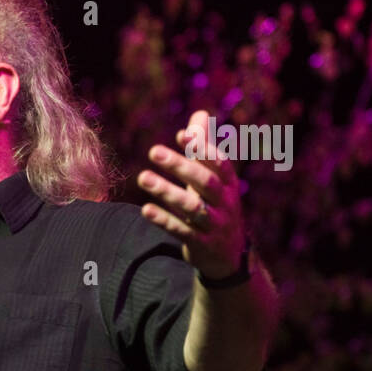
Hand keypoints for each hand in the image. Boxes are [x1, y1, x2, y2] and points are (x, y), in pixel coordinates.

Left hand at [137, 108, 246, 278]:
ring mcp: (215, 225)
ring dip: (167, 191)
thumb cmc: (217, 207)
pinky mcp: (202, 244)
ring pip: (192, 207)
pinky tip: (145, 209)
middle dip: (181, 165)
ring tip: (142, 177)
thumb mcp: (215, 179)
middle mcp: (226, 203)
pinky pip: (182, 231)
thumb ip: (204, 147)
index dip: (202, 148)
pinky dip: (164, 220)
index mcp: (229, 184)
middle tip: (153, 150)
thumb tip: (199, 113)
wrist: (229, 257)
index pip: (219, 162)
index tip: (182, 134)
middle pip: (206, 182)